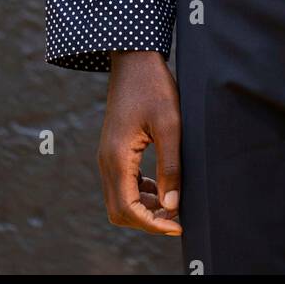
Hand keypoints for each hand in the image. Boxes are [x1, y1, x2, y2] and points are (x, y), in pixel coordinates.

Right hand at [98, 51, 182, 235]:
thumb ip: (171, 167)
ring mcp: (107, 155)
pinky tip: (161, 185)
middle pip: (120, 210)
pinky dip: (140, 193)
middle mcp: (106, 161)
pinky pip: (122, 184)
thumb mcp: (170, 125)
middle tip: (176, 217)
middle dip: (147, 220)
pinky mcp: (113, 150)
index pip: (128, 208)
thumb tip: (172, 207)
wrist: (135, 59)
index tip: (178, 225)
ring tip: (173, 201)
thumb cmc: (154, 87)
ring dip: (144, 207)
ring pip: (120, 199)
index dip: (152, 224)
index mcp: (117, 157)